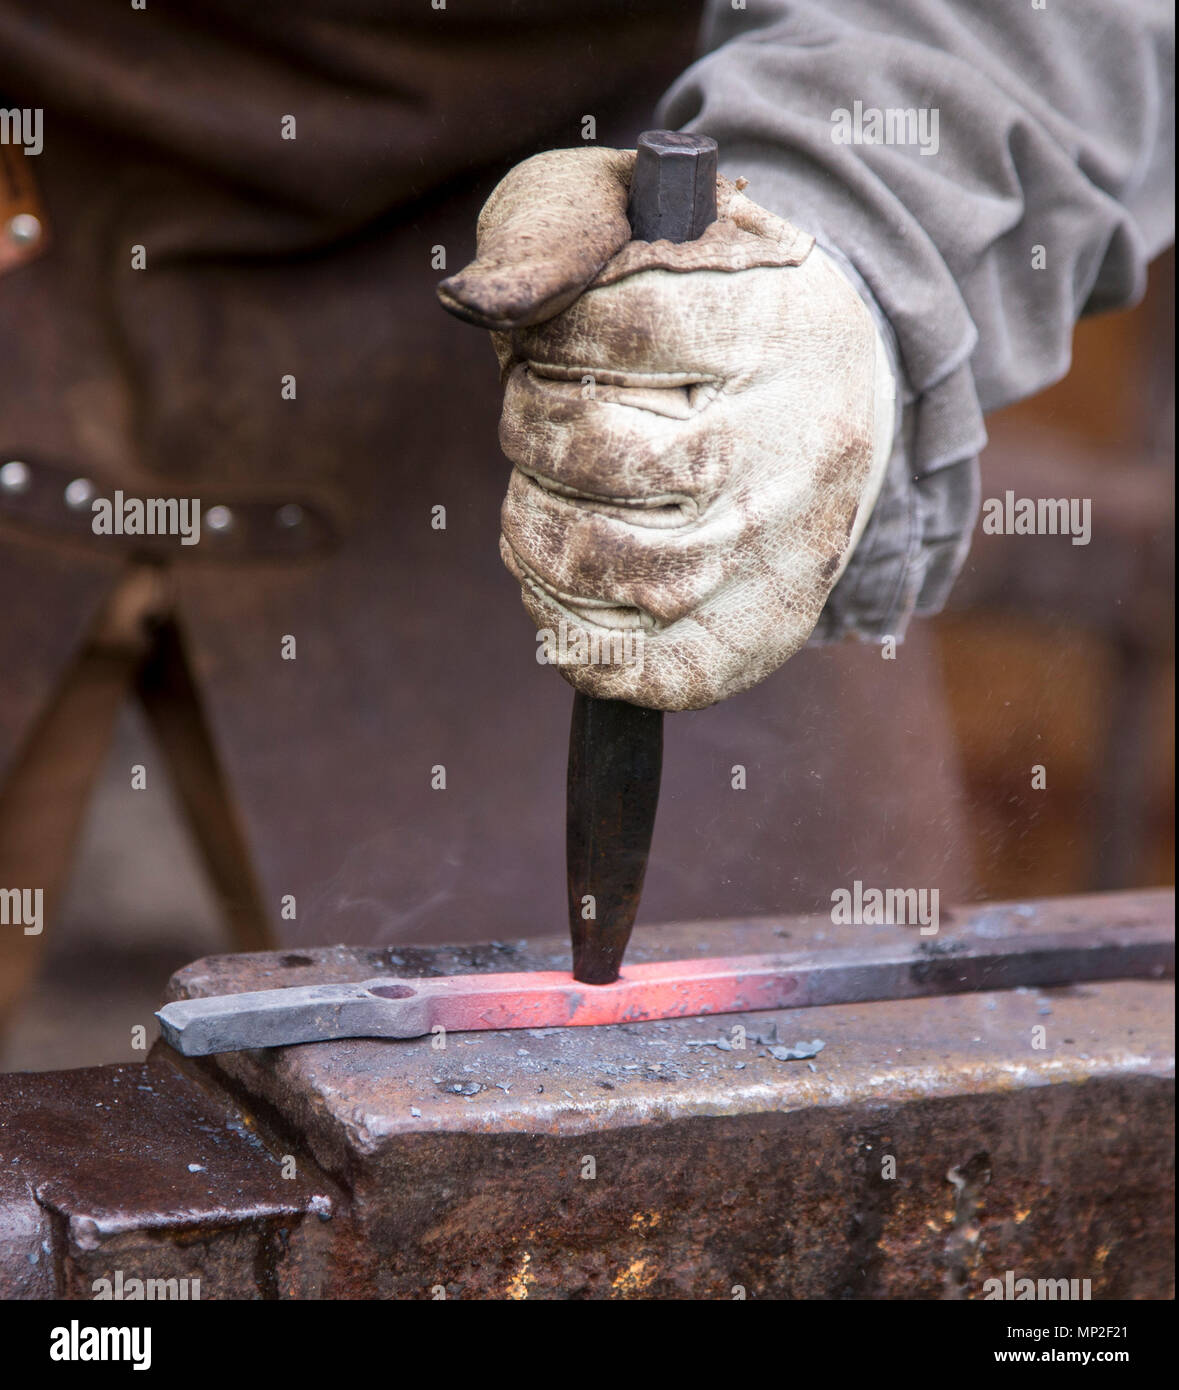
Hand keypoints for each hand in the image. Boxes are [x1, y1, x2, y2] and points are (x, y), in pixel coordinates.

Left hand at [439, 146, 894, 709]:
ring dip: (528, 522)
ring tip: (541, 492)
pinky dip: (554, 620)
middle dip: (529, 425)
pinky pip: (623, 662)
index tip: (551, 338)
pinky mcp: (756, 637)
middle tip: (545, 414)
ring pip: (597, 555)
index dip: (541, 334)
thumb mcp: (650, 219)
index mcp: (778, 319)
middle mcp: (795, 444)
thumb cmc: (715, 304)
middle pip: (592, 447)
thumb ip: (556, 230)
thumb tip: (474, 304)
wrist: (841, 400)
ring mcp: (778, 554)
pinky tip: (556, 575)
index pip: (604, 322)